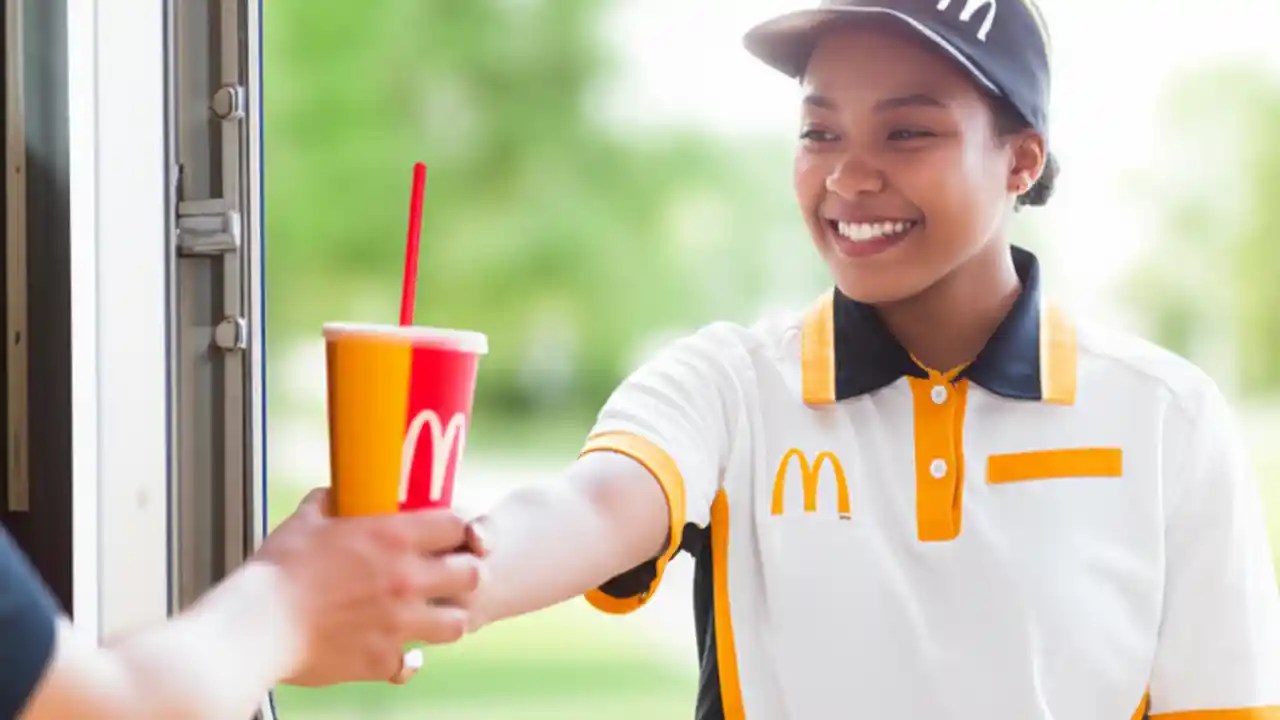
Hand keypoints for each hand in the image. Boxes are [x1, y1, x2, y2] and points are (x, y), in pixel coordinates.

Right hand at [251, 489, 480, 686]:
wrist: (257, 625)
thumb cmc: (278, 569)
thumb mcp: (307, 519)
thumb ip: (332, 500)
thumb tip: (338, 491)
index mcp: (393, 537)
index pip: (457, 525)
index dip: (455, 530)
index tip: (444, 536)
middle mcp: (407, 579)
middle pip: (473, 574)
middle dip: (465, 573)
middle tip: (448, 577)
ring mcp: (400, 623)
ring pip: (457, 624)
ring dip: (445, 618)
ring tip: (429, 616)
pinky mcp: (382, 659)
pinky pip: (411, 663)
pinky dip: (405, 658)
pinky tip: (393, 650)